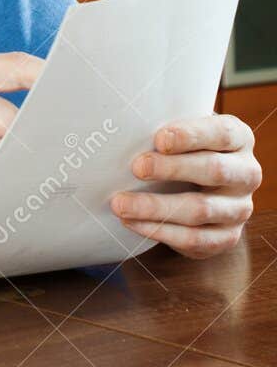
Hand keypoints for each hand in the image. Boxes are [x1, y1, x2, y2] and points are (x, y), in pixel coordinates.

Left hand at [111, 114, 259, 258]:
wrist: (199, 185)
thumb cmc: (183, 149)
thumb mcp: (182, 132)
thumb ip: (167, 130)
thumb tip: (126, 127)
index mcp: (239, 138)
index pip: (221, 133)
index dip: (191, 136)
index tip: (159, 139)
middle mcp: (246, 173)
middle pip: (214, 170)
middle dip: (172, 169)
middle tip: (137, 168)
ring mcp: (240, 208)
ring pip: (201, 210)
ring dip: (156, 208)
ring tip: (121, 204)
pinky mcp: (228, 236)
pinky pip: (195, 239)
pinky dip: (160, 231)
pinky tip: (132, 223)